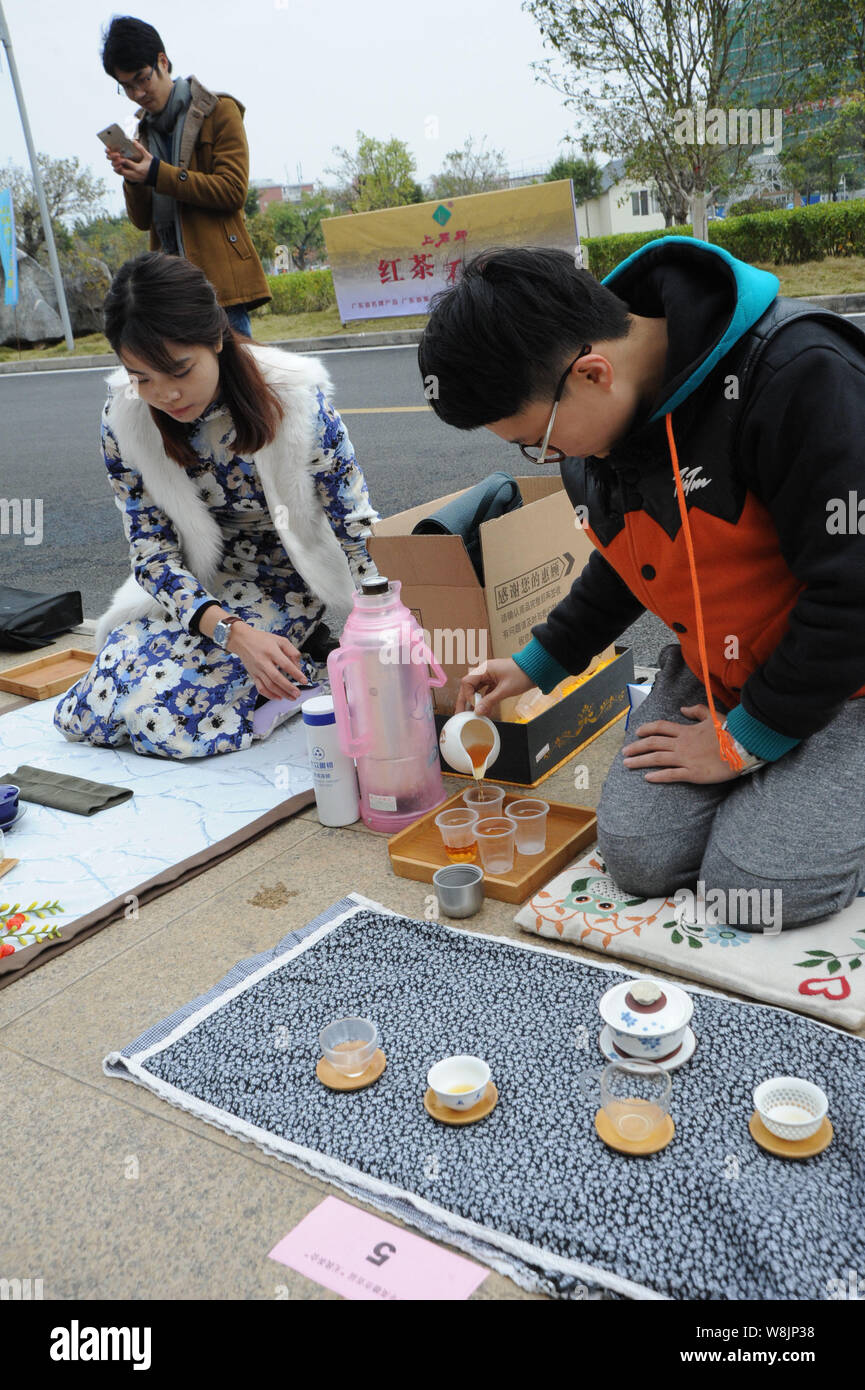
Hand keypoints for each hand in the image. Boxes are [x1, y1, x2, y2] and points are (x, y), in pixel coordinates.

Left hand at [106, 139, 151, 182]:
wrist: (158, 176)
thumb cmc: (153, 165)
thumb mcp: (148, 156)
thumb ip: (140, 148)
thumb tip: (134, 141)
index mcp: (139, 168)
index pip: (127, 163)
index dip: (121, 158)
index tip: (117, 155)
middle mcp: (136, 174)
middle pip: (123, 170)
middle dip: (117, 165)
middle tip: (114, 161)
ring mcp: (136, 178)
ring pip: (124, 175)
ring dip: (119, 170)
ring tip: (115, 165)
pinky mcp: (136, 180)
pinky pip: (127, 178)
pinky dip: (123, 174)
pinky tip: (121, 170)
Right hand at [228, 625, 308, 700]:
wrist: (242, 640)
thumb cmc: (262, 639)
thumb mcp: (280, 640)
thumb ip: (292, 652)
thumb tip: (298, 666)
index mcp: (271, 651)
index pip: (286, 665)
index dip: (296, 674)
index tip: (304, 680)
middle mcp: (263, 662)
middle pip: (276, 678)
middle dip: (288, 688)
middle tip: (298, 693)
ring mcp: (257, 670)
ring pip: (269, 685)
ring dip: (281, 693)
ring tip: (291, 697)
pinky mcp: (253, 675)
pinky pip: (260, 688)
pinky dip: (269, 695)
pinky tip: (278, 697)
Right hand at [455, 657, 533, 716]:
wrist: (536, 669)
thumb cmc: (522, 674)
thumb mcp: (505, 690)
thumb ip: (490, 701)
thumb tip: (478, 711)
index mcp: (484, 669)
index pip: (467, 682)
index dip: (467, 696)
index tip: (474, 706)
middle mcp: (484, 671)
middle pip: (468, 687)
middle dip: (465, 701)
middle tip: (461, 714)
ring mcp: (489, 676)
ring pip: (476, 690)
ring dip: (474, 702)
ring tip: (472, 714)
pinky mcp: (495, 682)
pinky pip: (485, 692)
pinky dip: (484, 701)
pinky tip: (484, 710)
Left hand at [622, 703, 740, 784]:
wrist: (743, 748)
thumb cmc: (731, 732)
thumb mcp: (713, 716)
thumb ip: (697, 711)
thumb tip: (683, 708)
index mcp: (686, 731)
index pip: (660, 727)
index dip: (647, 729)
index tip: (637, 732)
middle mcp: (682, 744)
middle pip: (653, 744)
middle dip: (636, 747)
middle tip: (624, 752)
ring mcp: (686, 759)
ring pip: (657, 759)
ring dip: (640, 761)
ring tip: (627, 764)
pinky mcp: (693, 774)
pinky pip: (671, 775)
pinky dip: (658, 776)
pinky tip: (647, 778)